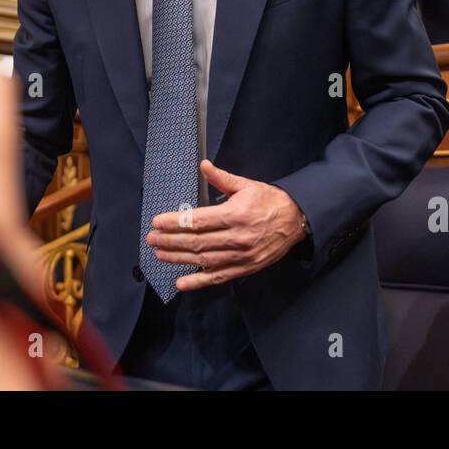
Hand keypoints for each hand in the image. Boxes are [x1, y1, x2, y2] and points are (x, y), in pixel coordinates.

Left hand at [146, 160, 307, 291]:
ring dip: (178, 259)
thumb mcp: (246, 185)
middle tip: (152, 239)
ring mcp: (240, 256)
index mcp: (235, 214)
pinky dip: (198, 282)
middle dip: (170, 241)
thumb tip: (204, 165)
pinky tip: (181, 283)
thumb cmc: (269, 201)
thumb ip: (222, 178)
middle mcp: (236, 237)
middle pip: (196, 241)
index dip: (175, 222)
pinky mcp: (244, 268)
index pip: (198, 220)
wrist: (296, 220)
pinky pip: (218, 277)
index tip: (157, 222)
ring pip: (203, 260)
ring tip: (159, 255)